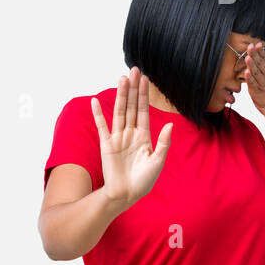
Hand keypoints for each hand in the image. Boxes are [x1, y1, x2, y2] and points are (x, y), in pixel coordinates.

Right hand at [91, 69, 174, 209]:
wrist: (127, 194)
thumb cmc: (144, 180)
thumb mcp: (157, 161)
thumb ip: (163, 143)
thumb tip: (170, 124)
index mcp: (144, 136)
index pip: (144, 110)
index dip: (144, 95)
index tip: (145, 79)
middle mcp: (131, 133)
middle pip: (131, 106)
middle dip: (133, 89)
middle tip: (134, 70)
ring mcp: (118, 138)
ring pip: (119, 112)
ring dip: (120, 96)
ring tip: (122, 79)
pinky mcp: (107, 145)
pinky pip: (102, 127)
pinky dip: (98, 115)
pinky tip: (95, 102)